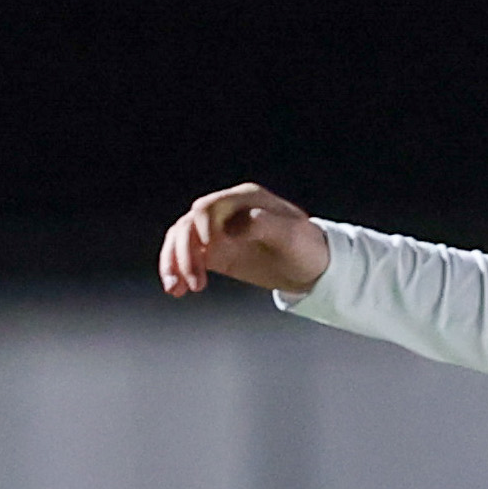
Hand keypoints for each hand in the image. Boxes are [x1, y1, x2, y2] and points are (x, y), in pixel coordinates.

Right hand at [158, 184, 331, 297]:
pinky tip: (176, 290)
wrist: (314, 267)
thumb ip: (263, 225)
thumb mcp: (292, 235)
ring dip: (173, 263)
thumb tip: (229, 228)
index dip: (200, 228)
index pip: (208, 207)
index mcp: (245, 199)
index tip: (207, 251)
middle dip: (184, 253)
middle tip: (193, 282)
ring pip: (181, 240)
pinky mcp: (215, 252)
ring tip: (176, 289)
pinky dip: (177, 271)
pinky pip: (187, 257)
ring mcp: (219, 232)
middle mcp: (227, 212)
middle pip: (189, 224)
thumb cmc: (308, 247)